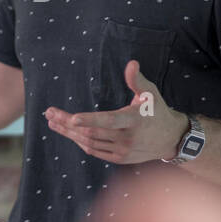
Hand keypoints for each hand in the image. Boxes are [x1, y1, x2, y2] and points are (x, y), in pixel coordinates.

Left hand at [44, 59, 187, 162]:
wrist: (171, 139)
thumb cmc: (157, 111)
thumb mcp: (150, 93)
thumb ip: (137, 80)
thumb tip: (131, 63)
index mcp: (134, 120)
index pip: (108, 121)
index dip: (89, 120)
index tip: (72, 117)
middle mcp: (127, 138)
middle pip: (91, 132)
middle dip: (68, 123)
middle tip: (49, 113)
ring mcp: (122, 151)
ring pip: (90, 143)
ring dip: (69, 133)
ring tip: (53, 122)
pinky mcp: (120, 158)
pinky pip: (95, 151)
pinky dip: (80, 142)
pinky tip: (69, 132)